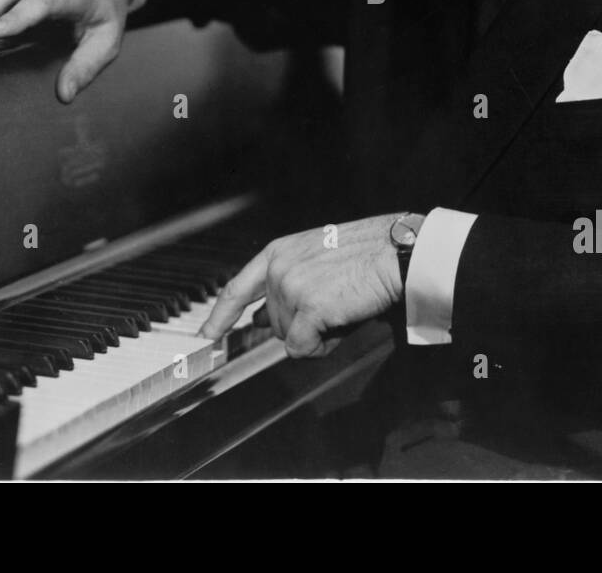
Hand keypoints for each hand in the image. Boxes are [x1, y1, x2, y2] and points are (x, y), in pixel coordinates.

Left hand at [200, 214, 402, 357]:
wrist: (393, 252)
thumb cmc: (364, 255)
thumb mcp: (314, 260)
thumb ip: (285, 286)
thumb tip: (263, 319)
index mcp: (277, 253)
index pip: (237, 288)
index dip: (220, 315)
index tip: (207, 334)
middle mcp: (277, 269)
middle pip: (272, 325)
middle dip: (302, 325)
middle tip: (334, 305)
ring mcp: (290, 288)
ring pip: (289, 339)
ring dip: (316, 334)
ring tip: (341, 307)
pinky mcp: (307, 308)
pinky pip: (301, 348)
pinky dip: (321, 346)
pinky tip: (340, 323)